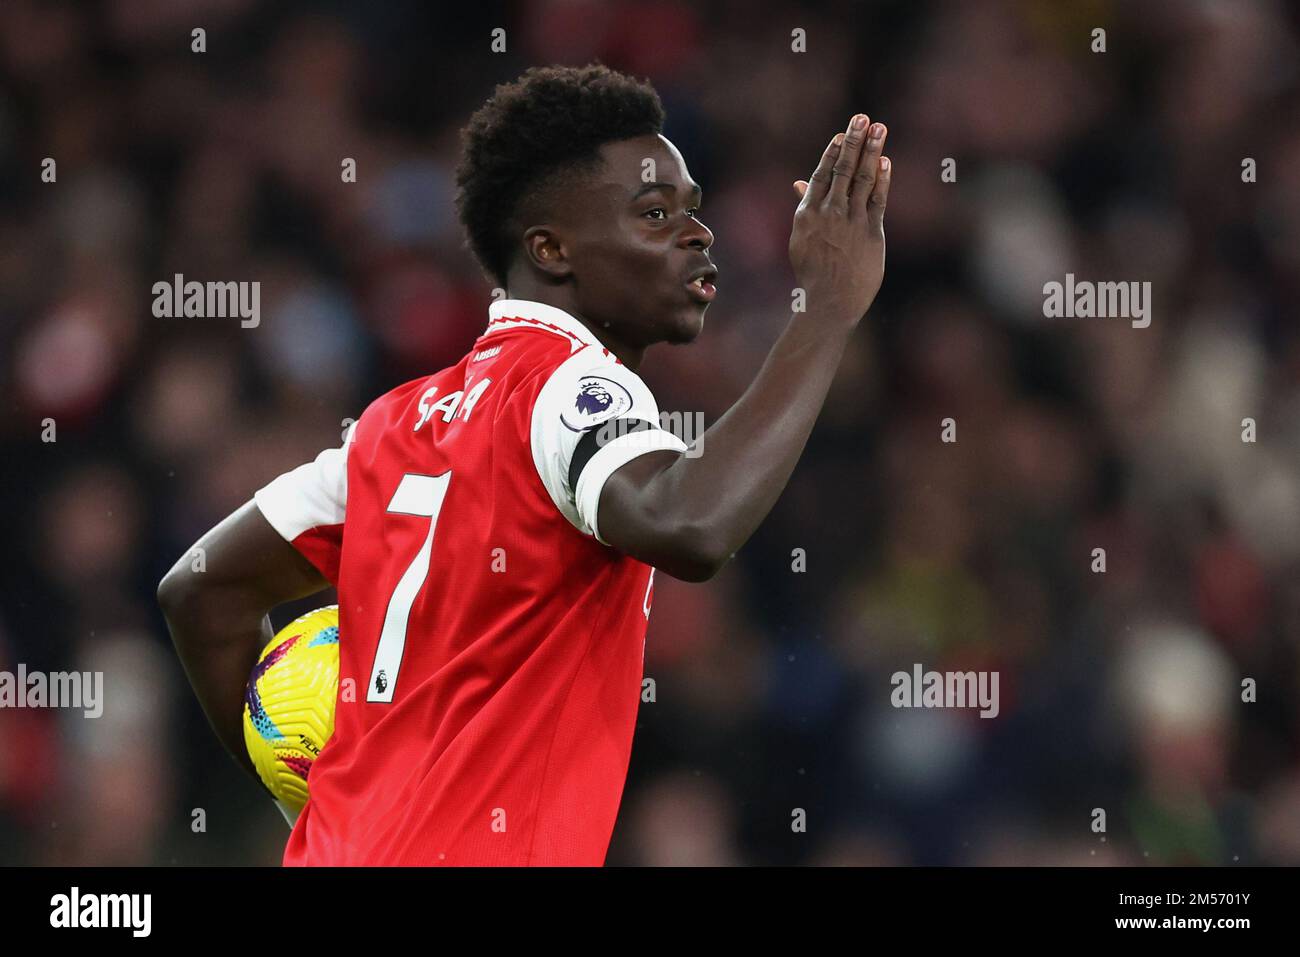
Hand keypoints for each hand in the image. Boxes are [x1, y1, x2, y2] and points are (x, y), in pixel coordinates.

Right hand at [789, 114, 890, 326]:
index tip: (842, 134)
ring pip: (862, 179)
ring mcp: (850, 222)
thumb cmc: (814, 273)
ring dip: (871, 151)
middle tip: (862, 117)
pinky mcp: (871, 233)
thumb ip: (804, 207)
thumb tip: (799, 183)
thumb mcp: (802, 239)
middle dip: (854, 141)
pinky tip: (886, 161)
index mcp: (807, 214)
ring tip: (879, 128)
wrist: (830, 302)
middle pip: (843, 169)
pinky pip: (878, 200)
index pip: (821, 174)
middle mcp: (828, 213)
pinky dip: (882, 179)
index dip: (833, 152)